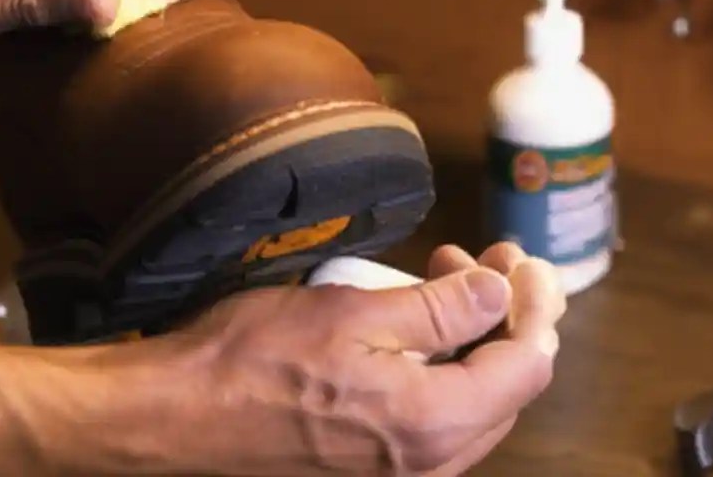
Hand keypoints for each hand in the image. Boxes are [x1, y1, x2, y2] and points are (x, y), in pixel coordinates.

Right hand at [141, 244, 564, 476]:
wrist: (177, 415)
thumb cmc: (254, 358)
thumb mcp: (352, 313)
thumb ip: (440, 309)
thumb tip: (501, 292)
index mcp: (433, 424)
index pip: (528, 365)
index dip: (535, 304)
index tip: (519, 257)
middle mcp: (428, 465)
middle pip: (508, 392)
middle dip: (508, 319)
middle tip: (481, 261)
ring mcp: (397, 475)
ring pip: (473, 409)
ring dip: (475, 343)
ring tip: (444, 284)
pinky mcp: (368, 472)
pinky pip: (434, 423)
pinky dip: (443, 371)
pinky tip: (414, 333)